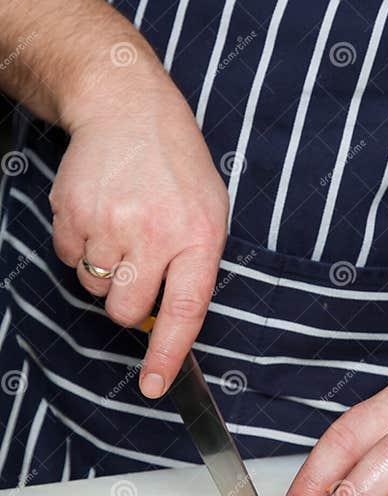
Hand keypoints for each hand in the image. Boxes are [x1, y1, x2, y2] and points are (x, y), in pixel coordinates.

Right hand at [49, 63, 228, 397]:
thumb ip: (192, 269)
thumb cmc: (175, 168)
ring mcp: (109, 223)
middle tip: (137, 264)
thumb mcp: (208, 212)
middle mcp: (154, 233)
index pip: (185, 310)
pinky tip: (99, 214)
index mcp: (199, 236)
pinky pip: (69, 261)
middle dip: (128, 301)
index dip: (167, 354)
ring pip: (94, 288)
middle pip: (126, 311)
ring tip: (122, 223)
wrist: (128, 110)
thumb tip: (164, 322)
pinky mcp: (72, 213)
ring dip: (105, 268)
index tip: (152, 385)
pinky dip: (81, 247)